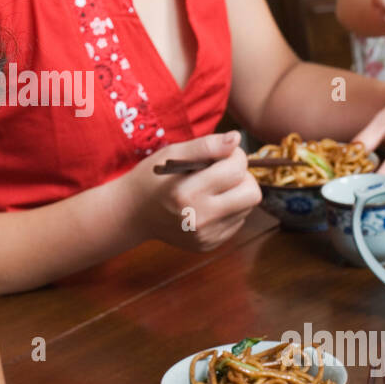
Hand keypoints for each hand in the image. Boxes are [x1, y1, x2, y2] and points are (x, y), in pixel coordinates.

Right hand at [125, 131, 262, 251]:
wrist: (132, 214)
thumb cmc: (152, 178)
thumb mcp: (172, 154)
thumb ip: (206, 145)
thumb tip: (236, 139)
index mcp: (187, 193)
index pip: (236, 170)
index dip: (235, 156)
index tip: (223, 154)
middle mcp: (198, 219)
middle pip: (251, 194)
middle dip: (242, 177)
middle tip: (224, 171)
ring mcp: (205, 236)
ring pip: (247, 208)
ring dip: (236, 193)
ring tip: (212, 188)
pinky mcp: (209, 244)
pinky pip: (236, 221)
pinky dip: (228, 209)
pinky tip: (207, 204)